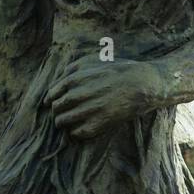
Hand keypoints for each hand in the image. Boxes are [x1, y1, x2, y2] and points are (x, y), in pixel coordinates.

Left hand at [44, 56, 168, 139]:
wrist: (141, 83)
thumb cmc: (118, 69)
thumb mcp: (93, 60)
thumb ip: (73, 68)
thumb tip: (59, 79)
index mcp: (74, 79)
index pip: (52, 94)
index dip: (51, 100)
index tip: (54, 103)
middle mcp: (77, 95)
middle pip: (56, 109)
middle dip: (58, 112)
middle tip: (63, 114)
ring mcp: (87, 110)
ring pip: (62, 122)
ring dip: (64, 123)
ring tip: (69, 123)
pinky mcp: (98, 124)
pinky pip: (76, 133)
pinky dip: (75, 132)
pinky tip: (81, 128)